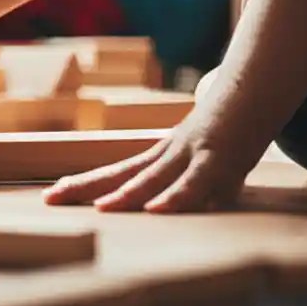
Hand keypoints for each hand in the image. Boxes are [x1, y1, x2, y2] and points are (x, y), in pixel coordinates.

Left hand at [42, 104, 266, 212]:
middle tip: (51, 198)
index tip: (51, 194)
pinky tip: (158, 210)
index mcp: (156, 157)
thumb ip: (177, 184)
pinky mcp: (221, 160)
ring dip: (128, 195)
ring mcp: (191, 155)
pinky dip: (178, 196)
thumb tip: (157, 208)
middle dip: (85, 187)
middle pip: (119, 173)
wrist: (255, 95)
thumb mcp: (194, 162)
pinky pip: (197, 183)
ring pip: (153, 177)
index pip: (112, 172)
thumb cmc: (222, 135)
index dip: (82, 183)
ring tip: (101, 209)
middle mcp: (166, 154)